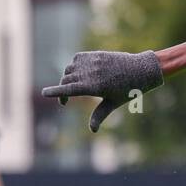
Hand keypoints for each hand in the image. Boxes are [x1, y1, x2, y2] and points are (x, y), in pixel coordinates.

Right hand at [40, 50, 164, 131]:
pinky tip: (78, 73)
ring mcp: (92, 62)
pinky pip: (77, 59)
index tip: (44, 93)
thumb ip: (100, 114)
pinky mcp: (95, 54)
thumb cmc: (129, 90)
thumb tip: (92, 130)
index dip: (55, 91)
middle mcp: (91, 73)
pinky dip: (74, 66)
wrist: (141, 69)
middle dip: (62, 90)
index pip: (69, 89)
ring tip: (73, 88)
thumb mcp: (114, 103)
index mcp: (94, 87)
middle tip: (64, 101)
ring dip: (67, 78)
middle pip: (66, 80)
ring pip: (70, 69)